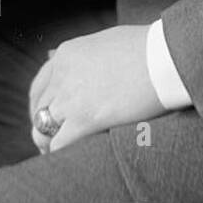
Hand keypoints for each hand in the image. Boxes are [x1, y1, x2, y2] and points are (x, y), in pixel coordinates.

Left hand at [28, 26, 164, 154]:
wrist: (163, 57)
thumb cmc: (146, 48)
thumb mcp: (106, 42)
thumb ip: (87, 58)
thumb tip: (83, 70)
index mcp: (66, 54)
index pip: (40, 85)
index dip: (41, 106)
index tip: (49, 118)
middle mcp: (62, 74)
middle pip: (39, 108)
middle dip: (46, 126)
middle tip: (53, 139)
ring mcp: (70, 97)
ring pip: (42, 129)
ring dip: (49, 142)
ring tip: (57, 153)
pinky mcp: (84, 119)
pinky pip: (58, 145)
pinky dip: (59, 154)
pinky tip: (68, 160)